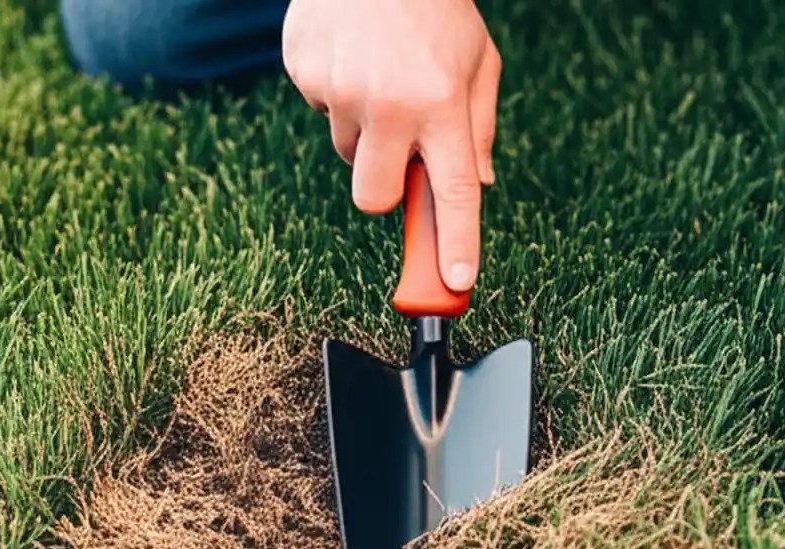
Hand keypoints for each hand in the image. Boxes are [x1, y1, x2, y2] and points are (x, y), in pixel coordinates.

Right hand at [282, 0, 501, 291]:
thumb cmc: (435, 9)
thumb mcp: (478, 60)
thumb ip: (478, 127)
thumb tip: (478, 186)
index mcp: (443, 103)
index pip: (454, 191)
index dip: (456, 243)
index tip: (458, 284)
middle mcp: (391, 104)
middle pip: (375, 198)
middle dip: (385, 189)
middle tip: (397, 153)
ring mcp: (341, 91)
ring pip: (347, 151)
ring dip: (364, 132)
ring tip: (378, 76)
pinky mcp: (305, 74)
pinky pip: (320, 110)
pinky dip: (335, 93)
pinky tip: (351, 55)